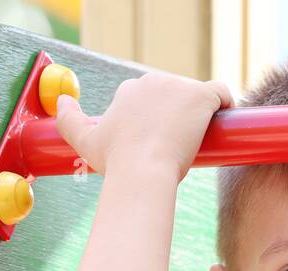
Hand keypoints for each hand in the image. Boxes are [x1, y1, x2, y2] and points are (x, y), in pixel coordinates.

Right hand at [55, 71, 233, 180]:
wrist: (142, 172)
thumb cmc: (114, 162)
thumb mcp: (83, 142)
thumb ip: (69, 119)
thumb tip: (61, 101)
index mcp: (130, 89)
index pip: (154, 99)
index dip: (161, 120)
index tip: (164, 142)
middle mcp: (153, 81)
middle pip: (177, 98)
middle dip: (180, 118)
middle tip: (181, 148)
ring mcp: (178, 86)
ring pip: (198, 98)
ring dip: (201, 116)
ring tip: (201, 143)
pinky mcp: (201, 96)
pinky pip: (221, 92)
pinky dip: (226, 103)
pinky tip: (225, 120)